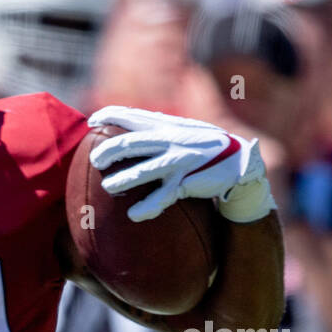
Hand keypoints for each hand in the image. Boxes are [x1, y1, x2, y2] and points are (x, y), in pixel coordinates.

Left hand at [87, 105, 274, 223]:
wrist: (239, 162)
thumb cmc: (201, 149)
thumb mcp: (181, 132)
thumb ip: (157, 131)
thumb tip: (125, 132)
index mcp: (167, 126)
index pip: (134, 116)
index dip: (111, 116)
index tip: (91, 122)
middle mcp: (172, 140)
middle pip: (133, 142)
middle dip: (110, 150)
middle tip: (94, 159)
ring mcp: (180, 161)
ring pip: (146, 170)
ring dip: (124, 179)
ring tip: (107, 187)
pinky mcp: (189, 182)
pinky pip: (165, 196)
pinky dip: (148, 207)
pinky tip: (133, 215)